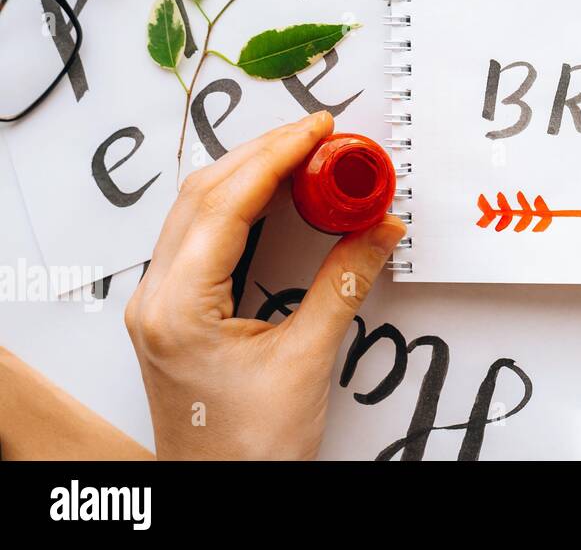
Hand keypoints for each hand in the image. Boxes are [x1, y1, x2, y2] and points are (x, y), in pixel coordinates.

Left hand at [125, 112, 406, 459]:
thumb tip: (379, 228)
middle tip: (318, 132)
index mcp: (177, 308)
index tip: (317, 129)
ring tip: (303, 152)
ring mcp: (159, 304)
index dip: (274, 156)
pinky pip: (201, 235)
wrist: (223, 495)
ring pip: (197, 210)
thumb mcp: (307, 361)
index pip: (224, 204)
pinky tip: (274, 196)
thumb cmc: (249, 448)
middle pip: (203, 195)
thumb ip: (344, 285)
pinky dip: (240, 203)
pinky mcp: (174, 311)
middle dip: (263, 152)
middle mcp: (156, 298)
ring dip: (249, 172)